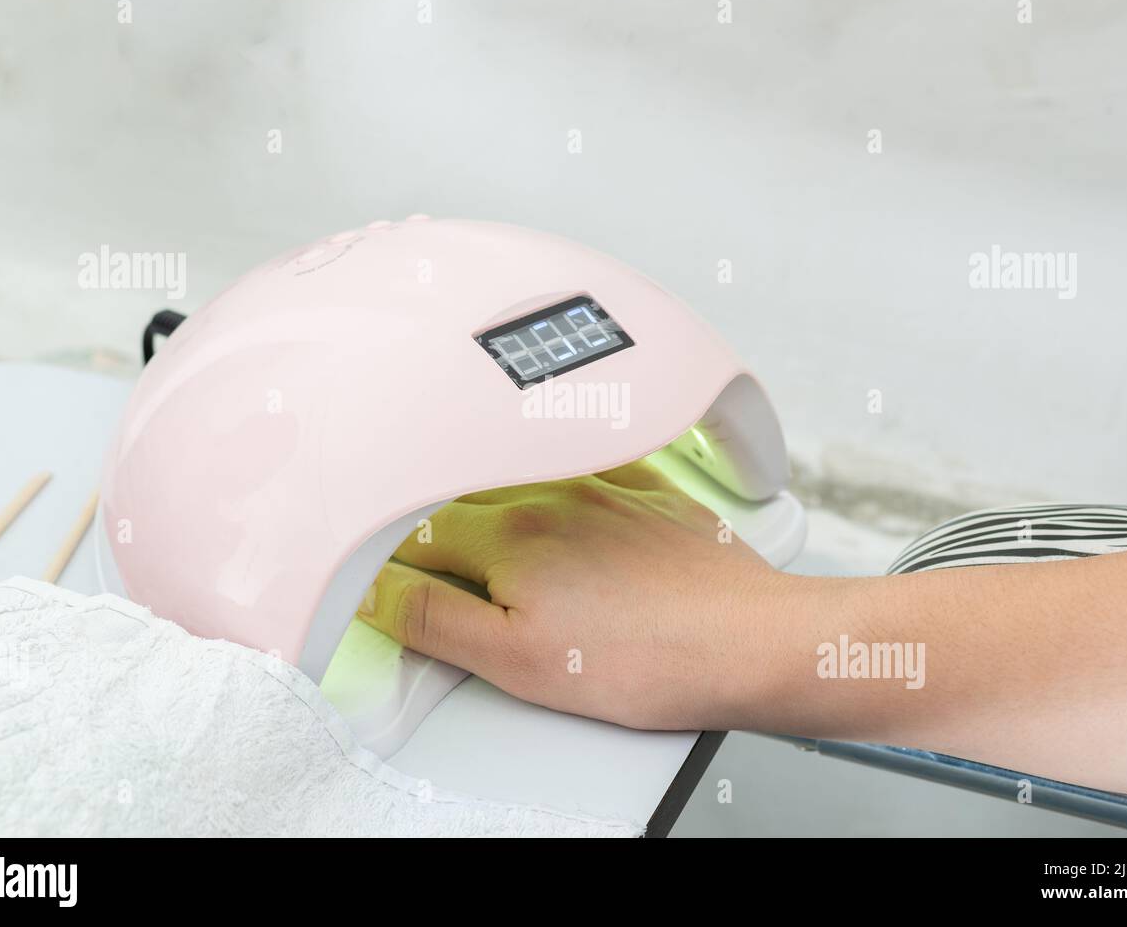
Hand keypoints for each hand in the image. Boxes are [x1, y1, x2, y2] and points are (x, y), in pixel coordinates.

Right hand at [357, 461, 787, 729]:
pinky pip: (589, 463)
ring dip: (487, 488)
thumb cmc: (648, 662)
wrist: (750, 643)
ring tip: (475, 511)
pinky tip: (561, 488)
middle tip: (416, 548)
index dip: (389, 557)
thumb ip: (436, 622)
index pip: (418, 536)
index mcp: (509, 537)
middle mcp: (552, 496)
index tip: (378, 572)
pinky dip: (558, 472)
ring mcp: (606, 488)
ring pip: (520, 473)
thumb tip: (377, 592)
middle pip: (463, 497)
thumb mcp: (518, 663)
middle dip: (431, 519)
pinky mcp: (650, 493)